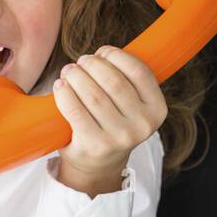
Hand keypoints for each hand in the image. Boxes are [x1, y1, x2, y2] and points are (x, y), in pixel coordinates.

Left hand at [52, 45, 166, 195]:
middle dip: (92, 65)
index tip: (102, 52)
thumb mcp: (131, 105)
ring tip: (68, 72)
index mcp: (157, 109)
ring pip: (93, 94)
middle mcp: (142, 125)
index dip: (117, 56)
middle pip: (112, 81)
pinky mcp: (94, 145)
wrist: (98, 164)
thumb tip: (101, 53)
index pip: (139, 72)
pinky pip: (75, 111)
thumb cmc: (112, 123)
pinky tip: (60, 86)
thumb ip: (126, 80)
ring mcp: (120, 137)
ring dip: (75, 76)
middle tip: (80, 62)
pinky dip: (64, 93)